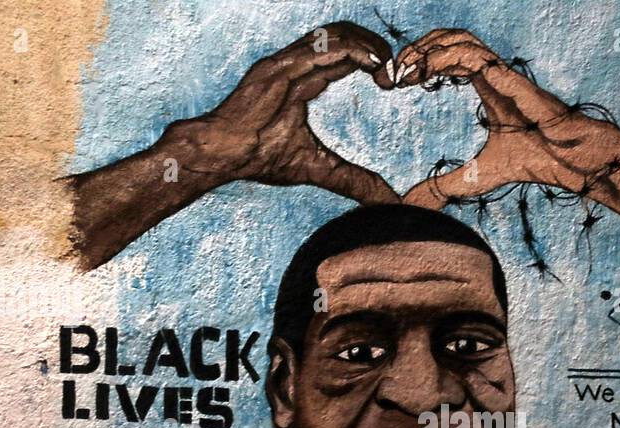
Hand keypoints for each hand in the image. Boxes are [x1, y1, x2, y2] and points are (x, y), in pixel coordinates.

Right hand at [175, 21, 398, 203]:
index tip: (392, 81)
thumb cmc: (260, 156)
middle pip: (344, 36)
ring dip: (368, 46)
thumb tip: (388, 200)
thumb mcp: (319, 169)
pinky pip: (320, 48)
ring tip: (389, 68)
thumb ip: (354, 181)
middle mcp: (297, 64)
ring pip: (336, 34)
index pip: (345, 55)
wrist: (222, 155)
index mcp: (304, 79)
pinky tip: (374, 62)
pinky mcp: (278, 67)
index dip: (372, 59)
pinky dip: (352, 51)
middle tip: (397, 73)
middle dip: (375, 46)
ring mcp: (287, 63)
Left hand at [392, 30, 619, 206]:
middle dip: (418, 49)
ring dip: (428, 48)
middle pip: (449, 41)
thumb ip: (446, 186)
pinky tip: (427, 70)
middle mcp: (492, 73)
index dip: (420, 63)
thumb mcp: (476, 177)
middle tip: (394, 70)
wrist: (568, 159)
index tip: (398, 82)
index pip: (446, 59)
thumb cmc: (534, 160)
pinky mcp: (508, 77)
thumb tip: (413, 203)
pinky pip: (474, 55)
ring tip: (407, 67)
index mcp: (485, 86)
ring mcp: (501, 72)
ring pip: (460, 39)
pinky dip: (446, 57)